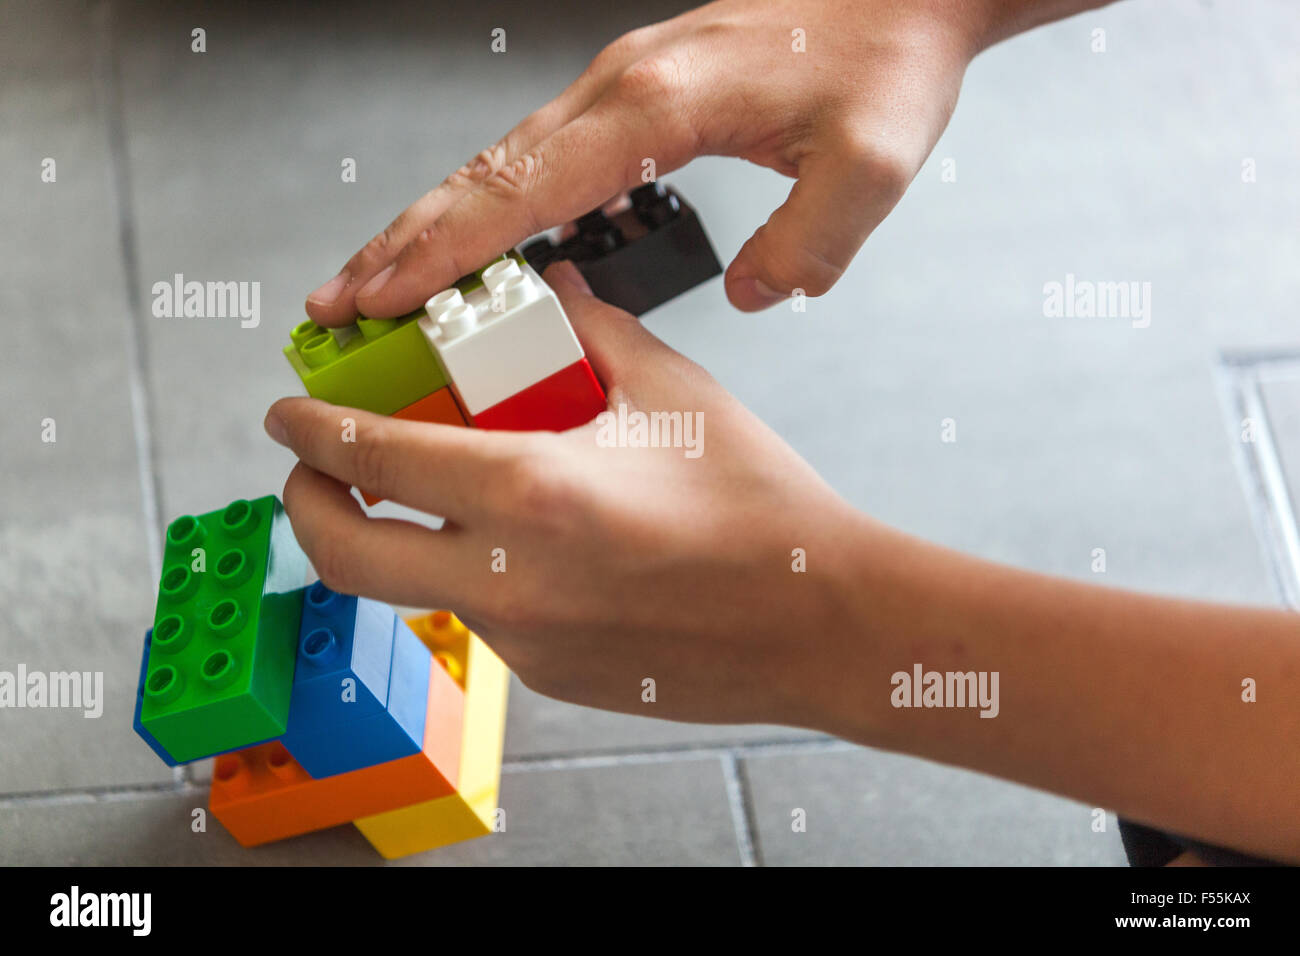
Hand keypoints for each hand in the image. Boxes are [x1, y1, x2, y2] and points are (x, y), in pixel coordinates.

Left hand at [271, 262, 876, 726]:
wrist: (817, 621)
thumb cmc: (757, 506)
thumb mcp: (672, 392)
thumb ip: (593, 333)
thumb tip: (552, 293)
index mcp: (528, 492)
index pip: (371, 456)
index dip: (309, 430)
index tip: (287, 413)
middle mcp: (505, 578)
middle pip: (344, 553)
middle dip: (308, 504)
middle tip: (319, 471)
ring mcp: (522, 640)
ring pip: (415, 585)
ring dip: (406, 535)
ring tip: (457, 492)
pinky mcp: (547, 676)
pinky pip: (482, 616)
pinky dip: (479, 572)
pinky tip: (541, 544)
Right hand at [305, 0, 1001, 320]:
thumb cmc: (885, 60)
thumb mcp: (871, 167)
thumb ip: (805, 248)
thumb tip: (748, 298)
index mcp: (655, 106)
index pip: (521, 191)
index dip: (442, 252)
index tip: (379, 297)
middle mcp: (618, 89)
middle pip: (481, 174)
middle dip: (402, 244)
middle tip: (336, 302)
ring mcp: (620, 87)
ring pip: (499, 162)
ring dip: (433, 223)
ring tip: (379, 281)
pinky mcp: (635, 95)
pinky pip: (539, 156)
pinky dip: (489, 203)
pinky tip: (474, 241)